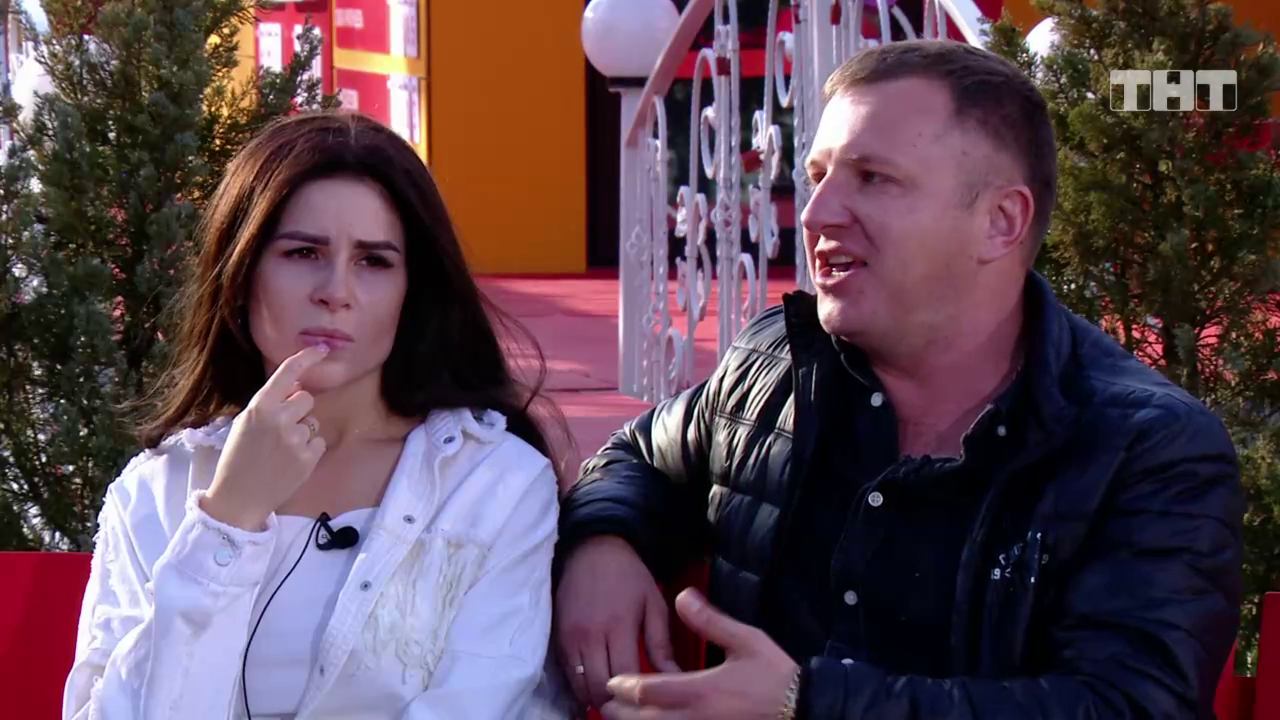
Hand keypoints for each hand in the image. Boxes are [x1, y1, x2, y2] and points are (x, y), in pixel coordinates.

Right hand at [201, 344, 329, 529]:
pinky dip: (309, 451)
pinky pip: (319, 442)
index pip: (287, 373)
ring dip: (302, 432)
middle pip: (307, 399)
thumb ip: (270, 406)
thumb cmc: (238, 460)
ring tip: (281, 451)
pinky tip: (290, 462)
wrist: (237, 499)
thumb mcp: (245, 424)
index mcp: (259, 407)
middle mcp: (279, 418)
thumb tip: (297, 391)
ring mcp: (295, 439)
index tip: (322, 349)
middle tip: (281, 430)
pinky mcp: (308, 458)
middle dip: (299, 410)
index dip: (306, 358)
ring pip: (313, 422)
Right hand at [554, 535, 681, 708]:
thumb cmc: (629, 575)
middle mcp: (590, 635)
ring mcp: (570, 637)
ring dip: (594, 698)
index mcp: (618, 625)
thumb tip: (676, 675)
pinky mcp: (557, 636)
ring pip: (578, 685)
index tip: (647, 703)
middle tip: (629, 709)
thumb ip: (661, 644)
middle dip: (614, 704)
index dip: (636, 697)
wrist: (593, 548)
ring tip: (612, 702)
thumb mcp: (653, 604)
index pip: (626, 677)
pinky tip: (593, 689)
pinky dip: (579, 686)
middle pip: (598, 687)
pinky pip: (566, 674)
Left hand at [601, 588, 799, 719]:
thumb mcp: (745, 640)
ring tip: (622, 717)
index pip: (647, 692)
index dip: (623, 689)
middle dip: (620, 713)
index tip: (612, 683)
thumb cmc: (774, 674)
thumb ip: (709, 620)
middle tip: (606, 704)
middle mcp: (695, 718)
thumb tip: (682, 595)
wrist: (804, 707)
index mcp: (700, 691)